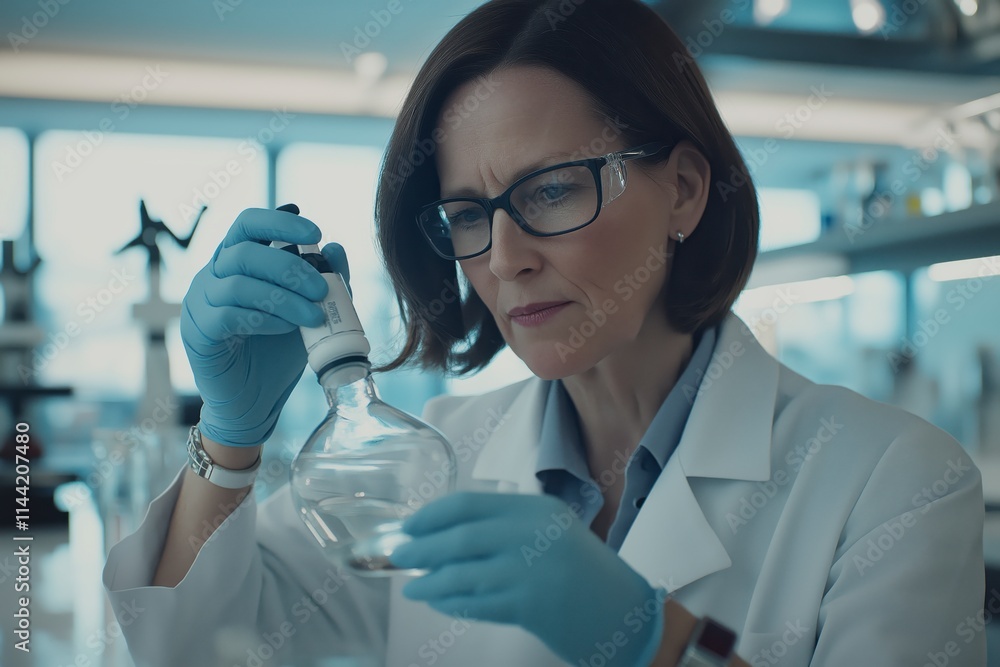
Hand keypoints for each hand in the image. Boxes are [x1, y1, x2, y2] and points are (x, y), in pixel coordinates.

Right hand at [180, 204, 351, 446]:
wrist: (254, 401)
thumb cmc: (278, 352)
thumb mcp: (310, 312)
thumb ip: (325, 282)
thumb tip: (336, 248)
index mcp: (237, 262)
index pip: (248, 223)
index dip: (280, 220)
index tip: (316, 232)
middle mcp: (213, 276)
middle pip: (246, 251)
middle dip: (290, 268)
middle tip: (321, 290)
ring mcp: (200, 303)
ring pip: (239, 283)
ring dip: (284, 298)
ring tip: (313, 318)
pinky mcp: (198, 332)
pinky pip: (229, 314)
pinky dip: (264, 319)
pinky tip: (286, 329)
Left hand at [389, 492, 665, 665]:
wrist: (625, 614)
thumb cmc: (585, 572)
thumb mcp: (554, 531)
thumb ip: (509, 526)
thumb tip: (446, 533)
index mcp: (536, 509)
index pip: (469, 503)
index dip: (432, 514)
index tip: (410, 524)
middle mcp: (532, 534)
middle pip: (459, 537)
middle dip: (421, 546)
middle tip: (398, 554)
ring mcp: (530, 570)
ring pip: (461, 573)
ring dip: (429, 580)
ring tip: (412, 585)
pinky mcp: (528, 606)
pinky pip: (475, 603)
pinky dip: (450, 602)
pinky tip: (438, 602)